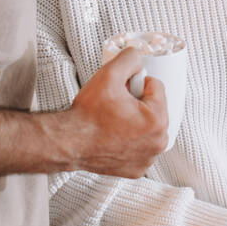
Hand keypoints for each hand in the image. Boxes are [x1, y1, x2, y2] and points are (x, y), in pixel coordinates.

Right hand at [68, 47, 168, 177]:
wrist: (69, 142)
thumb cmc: (87, 116)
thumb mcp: (109, 75)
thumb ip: (129, 59)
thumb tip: (139, 56)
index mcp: (157, 120)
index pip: (156, 87)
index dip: (136, 84)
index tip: (121, 92)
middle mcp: (158, 142)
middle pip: (155, 108)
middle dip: (138, 103)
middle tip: (116, 106)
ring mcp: (148, 158)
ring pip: (148, 128)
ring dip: (136, 122)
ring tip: (114, 121)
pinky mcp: (137, 169)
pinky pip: (140, 146)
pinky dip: (131, 140)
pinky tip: (115, 136)